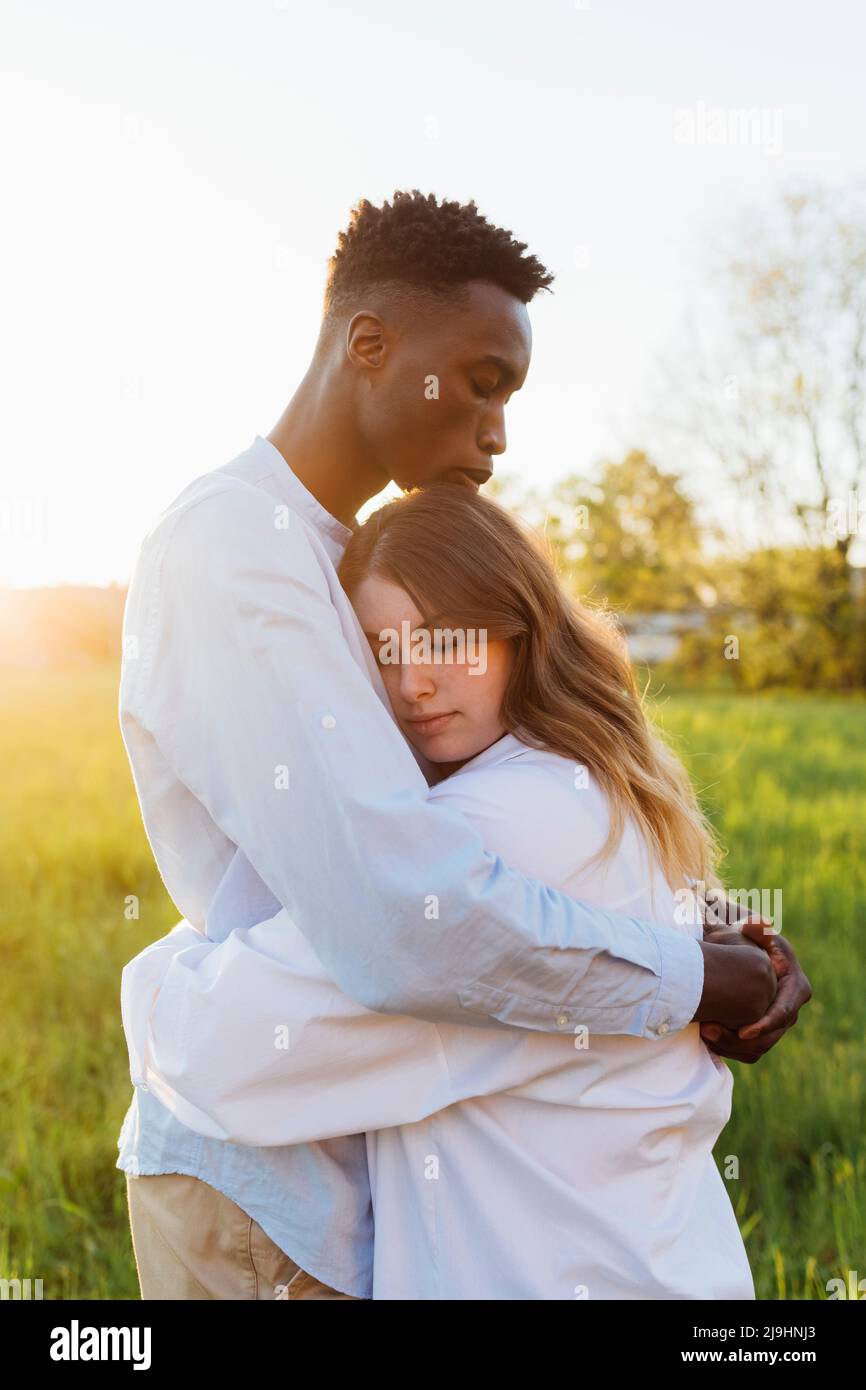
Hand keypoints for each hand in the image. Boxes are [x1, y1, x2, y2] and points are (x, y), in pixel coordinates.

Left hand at [700, 917, 811, 1063]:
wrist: (743, 953)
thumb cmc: (748, 938)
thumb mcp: (751, 930)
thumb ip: (754, 928)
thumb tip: (758, 924)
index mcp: (796, 985)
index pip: (785, 1011)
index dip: (766, 1024)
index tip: (743, 1032)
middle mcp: (790, 1007)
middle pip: (772, 1035)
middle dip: (741, 1040)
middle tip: (711, 1034)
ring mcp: (778, 1022)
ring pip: (760, 1047)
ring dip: (732, 1047)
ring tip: (705, 1036)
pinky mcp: (763, 1031)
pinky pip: (751, 1050)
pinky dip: (730, 1049)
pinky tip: (708, 1041)